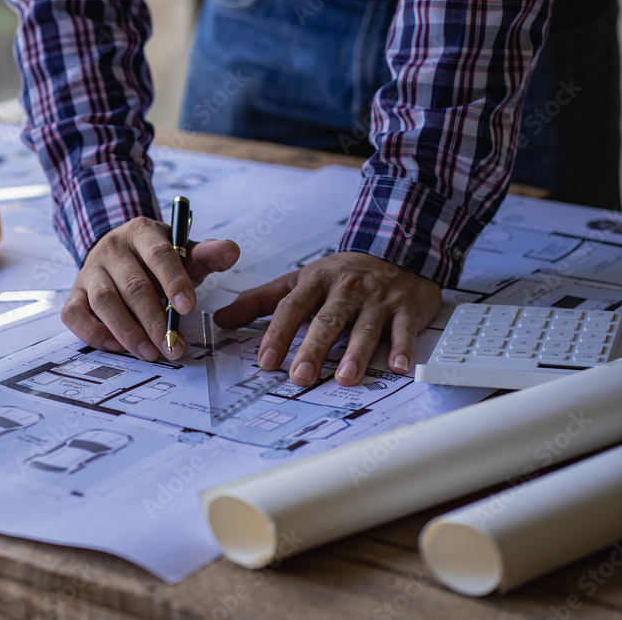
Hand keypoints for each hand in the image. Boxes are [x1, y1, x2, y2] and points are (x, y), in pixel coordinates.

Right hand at [61, 217, 239, 360]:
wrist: (120, 252)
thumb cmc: (156, 257)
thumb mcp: (184, 250)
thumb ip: (207, 253)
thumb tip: (231, 252)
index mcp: (141, 232)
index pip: (159, 255)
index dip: (174, 282)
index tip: (188, 308)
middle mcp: (111, 248)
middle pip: (133, 286)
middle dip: (154, 320)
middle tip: (173, 346)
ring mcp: (89, 271)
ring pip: (103, 302)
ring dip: (127, 332)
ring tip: (150, 353)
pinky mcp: (75, 292)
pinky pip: (74, 315)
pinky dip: (93, 333)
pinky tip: (117, 346)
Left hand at [213, 251, 440, 385]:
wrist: (396, 248)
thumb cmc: (342, 274)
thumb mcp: (299, 280)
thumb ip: (260, 301)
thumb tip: (222, 319)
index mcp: (317, 281)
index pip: (292, 307)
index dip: (278, 334)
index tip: (266, 361)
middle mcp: (346, 289)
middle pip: (328, 320)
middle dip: (313, 349)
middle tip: (300, 376)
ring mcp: (377, 299)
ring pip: (365, 327)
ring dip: (356, 354)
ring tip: (344, 378)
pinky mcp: (406, 308)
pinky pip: (404, 330)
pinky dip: (403, 349)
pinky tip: (398, 368)